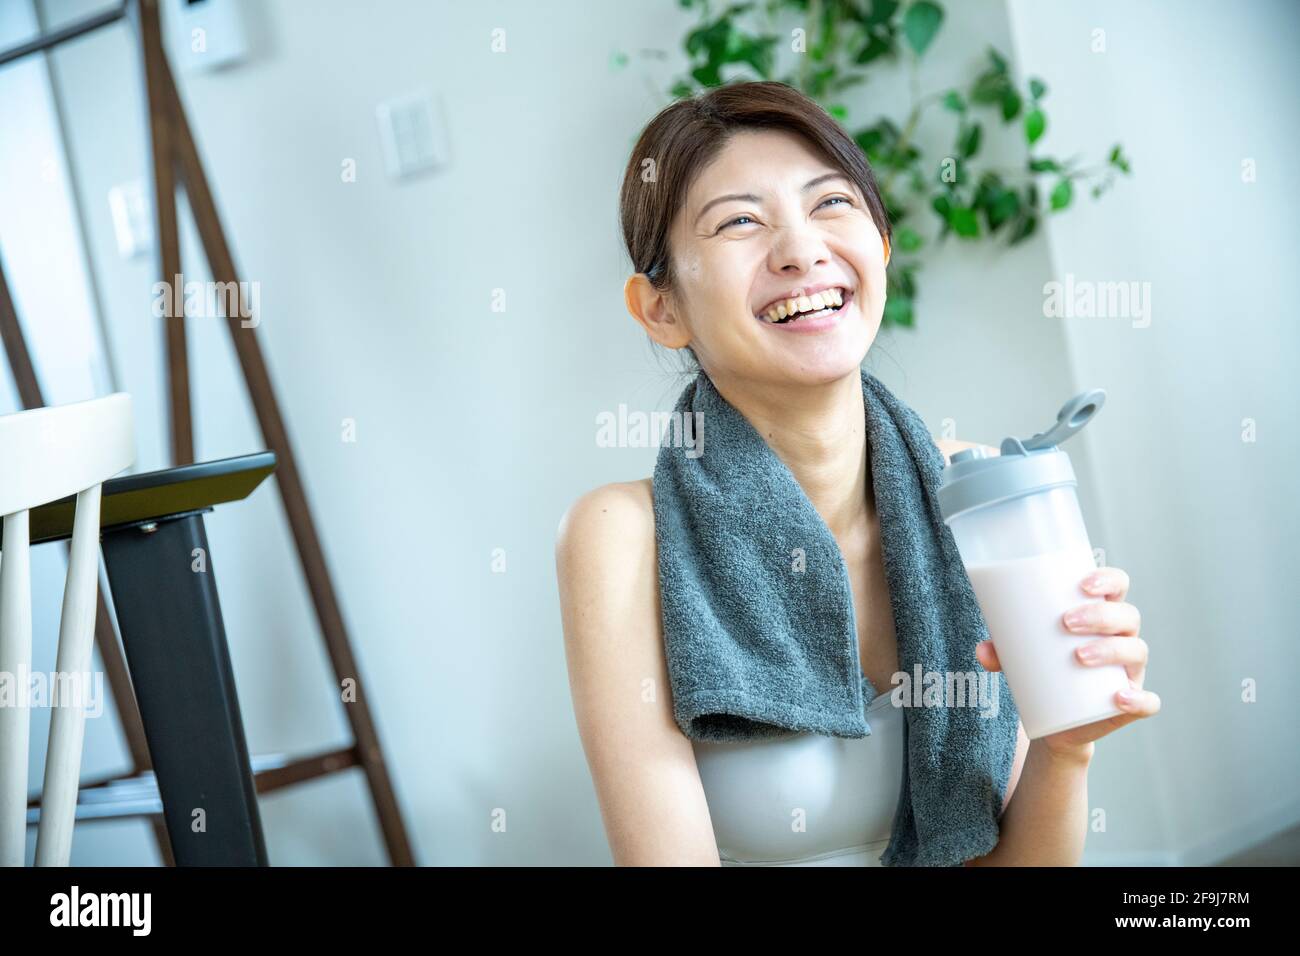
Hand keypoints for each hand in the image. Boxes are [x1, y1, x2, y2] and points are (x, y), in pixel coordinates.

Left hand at [974, 565, 1159, 759]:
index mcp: (1102, 615)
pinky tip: (1118, 696)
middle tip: (1066, 622)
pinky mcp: (1132, 702)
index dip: (1108, 579)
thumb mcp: (1020, 656)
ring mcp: (1131, 671)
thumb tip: (982, 649)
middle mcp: (1123, 638)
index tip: (1082, 583)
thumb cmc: (1043, 670)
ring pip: (1136, 651)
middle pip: (1127, 615)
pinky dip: (1139, 699)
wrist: (1055, 720)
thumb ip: (1001, 651)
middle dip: (1100, 614)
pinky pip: (1149, 702)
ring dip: (1111, 649)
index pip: (1118, 585)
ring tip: (1078, 655)